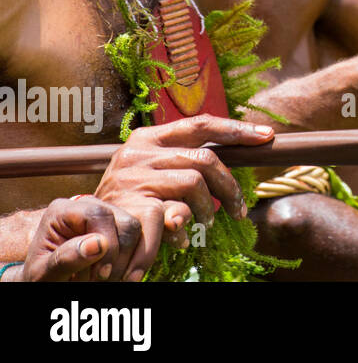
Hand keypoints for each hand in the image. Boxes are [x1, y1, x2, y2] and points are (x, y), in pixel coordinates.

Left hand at [5, 198, 147, 281]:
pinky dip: (140, 259)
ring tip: (110, 279)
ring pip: (141, 229)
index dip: (109, 244)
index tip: (103, 274)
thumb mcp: (43, 273)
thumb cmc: (41, 277)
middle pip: (126, 221)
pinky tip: (125, 277)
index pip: (100, 215)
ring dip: (132, 259)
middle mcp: (91, 206)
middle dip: (122, 255)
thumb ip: (65, 259)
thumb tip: (99, 243)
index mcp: (64, 211)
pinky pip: (145, 238)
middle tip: (104, 280)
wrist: (47, 282)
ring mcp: (110, 216)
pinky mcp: (122, 228)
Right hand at [93, 115, 273, 280]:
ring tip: (207, 224)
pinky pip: (174, 213)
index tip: (267, 136)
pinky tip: (185, 238)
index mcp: (150, 137)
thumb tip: (244, 149)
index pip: (201, 124)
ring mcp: (133, 176)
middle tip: (239, 208)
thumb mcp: (154, 169)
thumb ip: (186, 160)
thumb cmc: (131, 196)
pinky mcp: (130, 203)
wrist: (85, 227)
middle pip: (204, 159)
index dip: (237, 129)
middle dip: (229, 185)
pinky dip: (185, 228)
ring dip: (208, 209)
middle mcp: (140, 151)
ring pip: (194, 184)